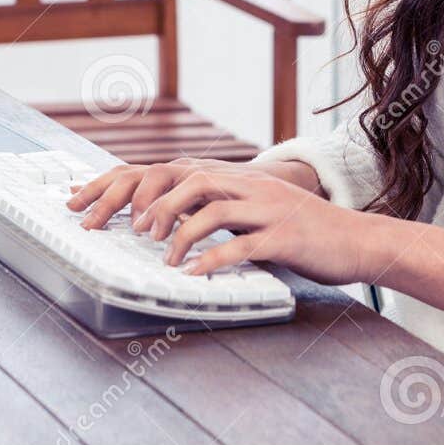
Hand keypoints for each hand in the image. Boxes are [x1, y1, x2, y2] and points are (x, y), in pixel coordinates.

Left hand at [66, 160, 372, 284]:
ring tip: (163, 255)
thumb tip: (170, 221)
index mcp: (235, 178)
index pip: (170, 169)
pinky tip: (195, 274)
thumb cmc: (303, 232)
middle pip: (184, 178)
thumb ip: (218, 211)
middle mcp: (248, 185)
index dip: (126, 183)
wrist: (357, 240)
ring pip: (211, 205)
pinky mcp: (283, 235)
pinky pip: (242, 244)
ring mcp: (266, 207)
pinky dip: (213, 259)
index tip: (86, 202)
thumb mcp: (255, 213)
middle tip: (121, 230)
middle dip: (146, 203)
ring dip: (179, 231)